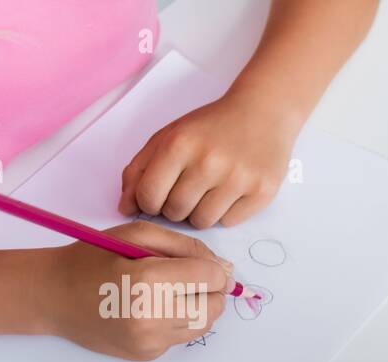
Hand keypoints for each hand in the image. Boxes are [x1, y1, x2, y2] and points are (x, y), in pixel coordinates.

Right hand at [35, 221, 230, 360]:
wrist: (51, 295)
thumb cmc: (91, 258)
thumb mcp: (135, 234)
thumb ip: (185, 246)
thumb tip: (225, 268)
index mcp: (147, 280)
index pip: (212, 278)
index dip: (211, 268)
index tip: (195, 264)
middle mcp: (151, 316)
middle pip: (214, 306)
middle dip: (209, 290)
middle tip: (186, 278)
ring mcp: (149, 341)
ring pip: (203, 324)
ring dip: (197, 306)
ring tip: (170, 292)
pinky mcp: (147, 354)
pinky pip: (182, 337)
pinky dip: (177, 321)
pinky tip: (152, 309)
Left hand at [118, 89, 299, 227]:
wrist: (262, 112)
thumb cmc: (211, 127)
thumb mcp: (169, 137)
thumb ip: (139, 170)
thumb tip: (125, 208)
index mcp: (179, 144)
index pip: (148, 196)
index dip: (148, 202)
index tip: (158, 196)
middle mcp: (209, 162)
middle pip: (175, 212)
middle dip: (176, 206)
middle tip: (188, 189)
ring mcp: (238, 179)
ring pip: (202, 221)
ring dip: (200, 212)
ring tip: (209, 192)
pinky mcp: (262, 191)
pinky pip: (228, 222)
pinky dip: (225, 212)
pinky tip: (231, 191)